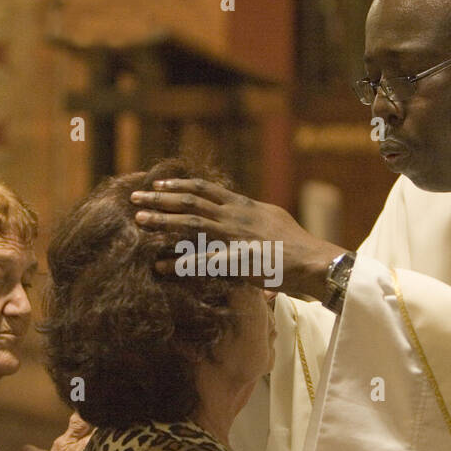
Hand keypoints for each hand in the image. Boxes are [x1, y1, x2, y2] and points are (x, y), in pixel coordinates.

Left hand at [129, 178, 345, 299]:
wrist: (314, 261)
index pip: (207, 189)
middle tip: (137, 197)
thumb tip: (245, 208)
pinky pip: (200, 261)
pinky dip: (178, 264)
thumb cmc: (298, 245)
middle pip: (191, 201)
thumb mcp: (275, 219)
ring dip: (162, 221)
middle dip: (161, 197)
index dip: (180, 185)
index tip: (160, 184)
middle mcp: (236, 216)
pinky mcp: (236, 260)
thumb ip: (255, 214)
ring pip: (190, 223)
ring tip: (139, 220)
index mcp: (245, 205)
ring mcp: (234, 237)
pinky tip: (160, 266)